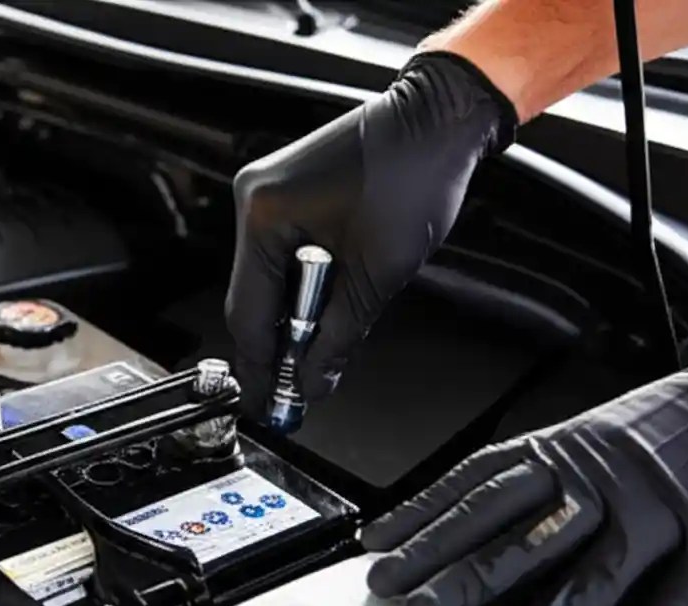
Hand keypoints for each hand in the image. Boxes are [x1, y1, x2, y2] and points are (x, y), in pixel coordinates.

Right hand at [225, 52, 515, 418]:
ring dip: (293, 316)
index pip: (248, 312)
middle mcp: (254, 199)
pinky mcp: (286, 193)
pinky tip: (324, 308)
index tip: (266, 403)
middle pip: (252, 297)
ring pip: (268, 278)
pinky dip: (302, 286)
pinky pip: (282, 254)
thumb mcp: (378, 272)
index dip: (260, 366)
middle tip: (294, 390)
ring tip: (318, 353)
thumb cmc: (415, 173)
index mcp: (264, 215)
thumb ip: (338, 335)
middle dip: (278, 345)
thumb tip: (313, 380)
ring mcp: (267, 193)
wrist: (440, 120)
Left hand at [362, 334, 687, 605]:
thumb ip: (528, 483)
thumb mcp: (578, 440)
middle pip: (516, 526)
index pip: (473, 486)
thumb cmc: (656, 428)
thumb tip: (456, 523)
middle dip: (460, 569)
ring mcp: (653, 504)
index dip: (421, 519)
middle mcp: (596, 474)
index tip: (377, 548)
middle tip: (416, 604)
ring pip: (594, 559)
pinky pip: (680, 587)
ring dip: (550, 603)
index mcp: (556, 450)